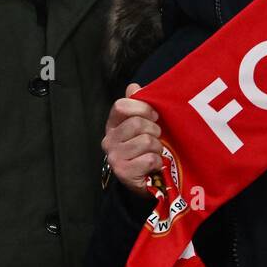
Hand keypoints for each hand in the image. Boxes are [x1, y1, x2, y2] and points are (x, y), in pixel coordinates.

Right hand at [102, 83, 163, 197]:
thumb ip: (137, 104)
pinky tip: (154, 164)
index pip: (121, 106)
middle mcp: (109, 140)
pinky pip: (149, 159)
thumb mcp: (141, 125)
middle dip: (154, 130)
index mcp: (112, 125)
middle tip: (156, 137)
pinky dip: (157, 161)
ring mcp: (114, 157)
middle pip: (137, 123)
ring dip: (157, 147)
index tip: (154, 115)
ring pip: (146, 141)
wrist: (144, 180)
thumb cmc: (144, 149)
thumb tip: (134, 86)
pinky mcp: (124, 172)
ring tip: (154, 152)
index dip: (142, 107)